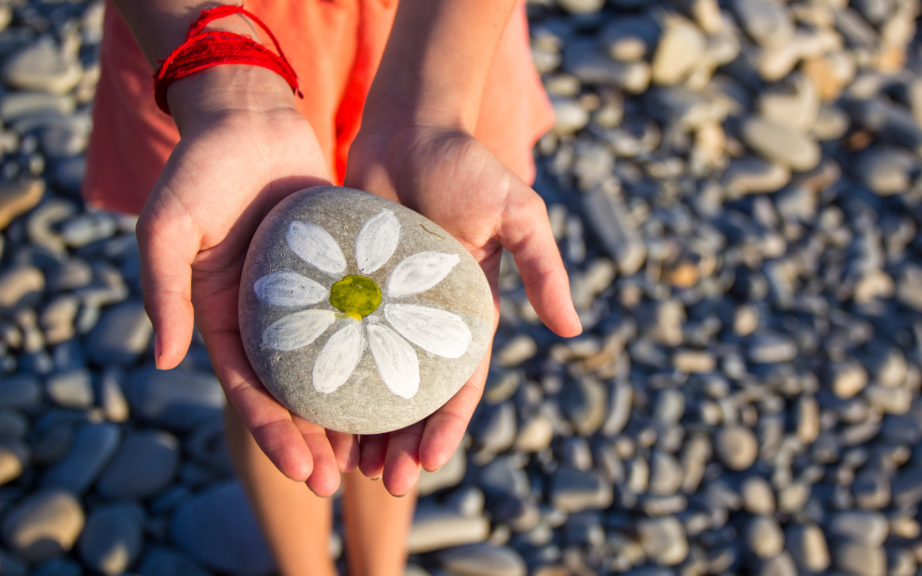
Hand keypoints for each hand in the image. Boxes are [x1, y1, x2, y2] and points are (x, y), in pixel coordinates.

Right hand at [136, 66, 358, 496]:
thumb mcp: (167, 227)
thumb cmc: (200, 169)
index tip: (301, 470)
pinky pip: (362, 321)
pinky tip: (406, 381)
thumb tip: (164, 359)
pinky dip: (378, 353)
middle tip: (343, 480)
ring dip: (349, 410)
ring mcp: (306, 298)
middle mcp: (267, 317)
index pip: (250, 390)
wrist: (250, 119)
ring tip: (377, 451)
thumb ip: (163, 290)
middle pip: (294, 392)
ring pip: (333, 366)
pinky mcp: (340, 273)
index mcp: (223, 316)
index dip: (274, 433)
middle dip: (315, 439)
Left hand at [344, 125, 581, 495]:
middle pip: (413, 394)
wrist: (408, 126)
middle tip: (382, 484)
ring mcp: (384, 306)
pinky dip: (325, 376)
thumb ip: (542, 268)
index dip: (447, 425)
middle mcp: (425, 318)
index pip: (459, 381)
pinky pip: (334, 340)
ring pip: (370, 378)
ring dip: (363, 425)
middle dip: (402, 441)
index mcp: (467, 311)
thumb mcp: (518, 213)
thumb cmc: (467, 165)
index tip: (428, 464)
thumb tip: (571, 331)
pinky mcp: (348, 288)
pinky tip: (307, 409)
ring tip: (345, 466)